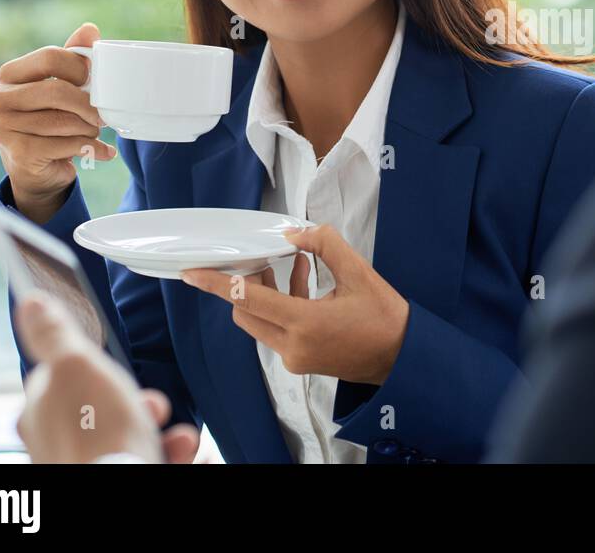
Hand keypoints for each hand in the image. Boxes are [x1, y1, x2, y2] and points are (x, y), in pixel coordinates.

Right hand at [0, 23, 116, 224]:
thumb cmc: (50, 118)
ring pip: (65, 121)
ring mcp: (3, 127)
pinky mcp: (18, 153)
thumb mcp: (60, 85)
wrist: (36, 167)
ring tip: (93, 132)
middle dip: (88, 105)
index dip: (80, 68)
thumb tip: (90, 29)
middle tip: (102, 115)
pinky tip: (100, 151)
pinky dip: (91, 148)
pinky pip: (67, 145)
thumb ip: (73, 58)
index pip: (50, 57)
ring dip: (90, 129)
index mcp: (9, 74)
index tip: (92, 82)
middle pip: (58, 91)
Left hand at [14, 291, 199, 463]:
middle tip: (150, 406)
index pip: (63, 376)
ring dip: (162, 428)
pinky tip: (179, 449)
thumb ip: (57, 335)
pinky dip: (171, 451)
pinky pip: (151, 456)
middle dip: (139, 401)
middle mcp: (56, 443)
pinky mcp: (115, 475)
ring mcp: (85, 461)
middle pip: (105, 405)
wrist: (120, 490)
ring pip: (132, 432)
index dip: (95, 369)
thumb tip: (32, 303)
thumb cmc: (96, 435)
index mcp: (40, 412)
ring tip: (175, 436)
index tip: (113, 371)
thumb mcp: (78, 366)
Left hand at [182, 225, 410, 385]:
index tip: (192, 274)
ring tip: (287, 262)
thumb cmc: (385, 317)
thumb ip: (325, 245)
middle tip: (260, 257)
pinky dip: (281, 305)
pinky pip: (276, 330)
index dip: (217, 284)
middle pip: (246, 313)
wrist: (402, 357)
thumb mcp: (359, 273)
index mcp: (304, 324)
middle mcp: (292, 346)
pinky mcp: (300, 361)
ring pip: (259, 322)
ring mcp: (295, 357)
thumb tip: (295, 233)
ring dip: (265, 293)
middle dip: (245, 284)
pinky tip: (302, 279)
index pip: (248, 299)